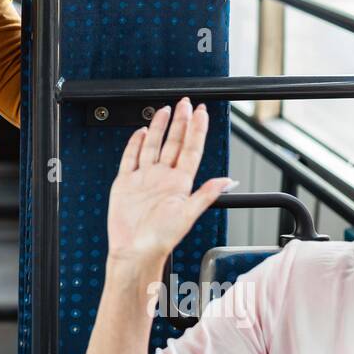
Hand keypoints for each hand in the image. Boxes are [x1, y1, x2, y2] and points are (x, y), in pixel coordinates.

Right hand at [106, 97, 233, 262]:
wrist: (134, 250)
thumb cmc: (160, 238)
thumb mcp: (187, 216)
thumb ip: (206, 195)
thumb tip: (228, 180)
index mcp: (180, 183)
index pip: (191, 149)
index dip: (197, 130)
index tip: (201, 112)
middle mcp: (163, 177)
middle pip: (173, 142)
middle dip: (180, 122)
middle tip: (185, 104)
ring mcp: (144, 178)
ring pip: (153, 146)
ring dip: (159, 127)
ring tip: (164, 110)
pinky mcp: (126, 182)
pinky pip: (130, 158)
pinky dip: (135, 144)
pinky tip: (140, 132)